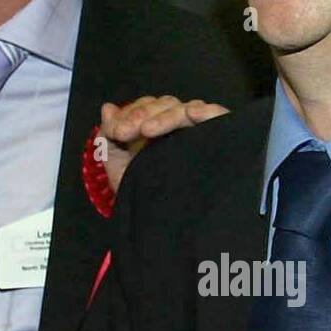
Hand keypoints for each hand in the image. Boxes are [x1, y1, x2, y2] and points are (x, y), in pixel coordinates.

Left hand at [99, 95, 228, 193]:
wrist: (170, 226)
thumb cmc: (147, 200)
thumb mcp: (121, 170)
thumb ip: (109, 138)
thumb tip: (108, 107)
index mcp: (159, 130)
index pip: (147, 108)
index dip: (130, 113)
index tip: (115, 132)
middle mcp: (181, 128)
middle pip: (165, 105)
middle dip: (141, 114)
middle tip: (123, 133)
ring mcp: (202, 132)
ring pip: (185, 109)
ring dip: (164, 116)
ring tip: (146, 131)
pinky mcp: (222, 137)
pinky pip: (217, 115)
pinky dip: (205, 111)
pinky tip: (193, 114)